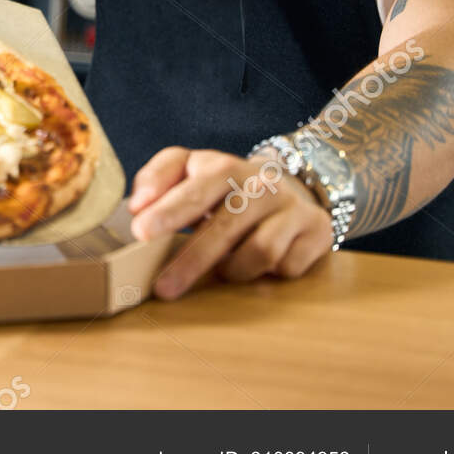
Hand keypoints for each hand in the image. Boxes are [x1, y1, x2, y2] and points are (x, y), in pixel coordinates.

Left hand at [127, 146, 333, 298]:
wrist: (291, 190)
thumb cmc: (225, 189)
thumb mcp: (190, 172)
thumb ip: (159, 179)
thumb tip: (137, 206)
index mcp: (222, 166)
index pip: (195, 185)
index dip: (168, 208)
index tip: (140, 231)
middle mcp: (260, 182)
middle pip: (224, 225)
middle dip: (191, 259)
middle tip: (163, 286)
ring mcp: (291, 206)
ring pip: (259, 252)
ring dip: (233, 270)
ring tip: (223, 271)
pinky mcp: (316, 229)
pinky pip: (285, 266)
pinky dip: (267, 275)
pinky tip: (259, 267)